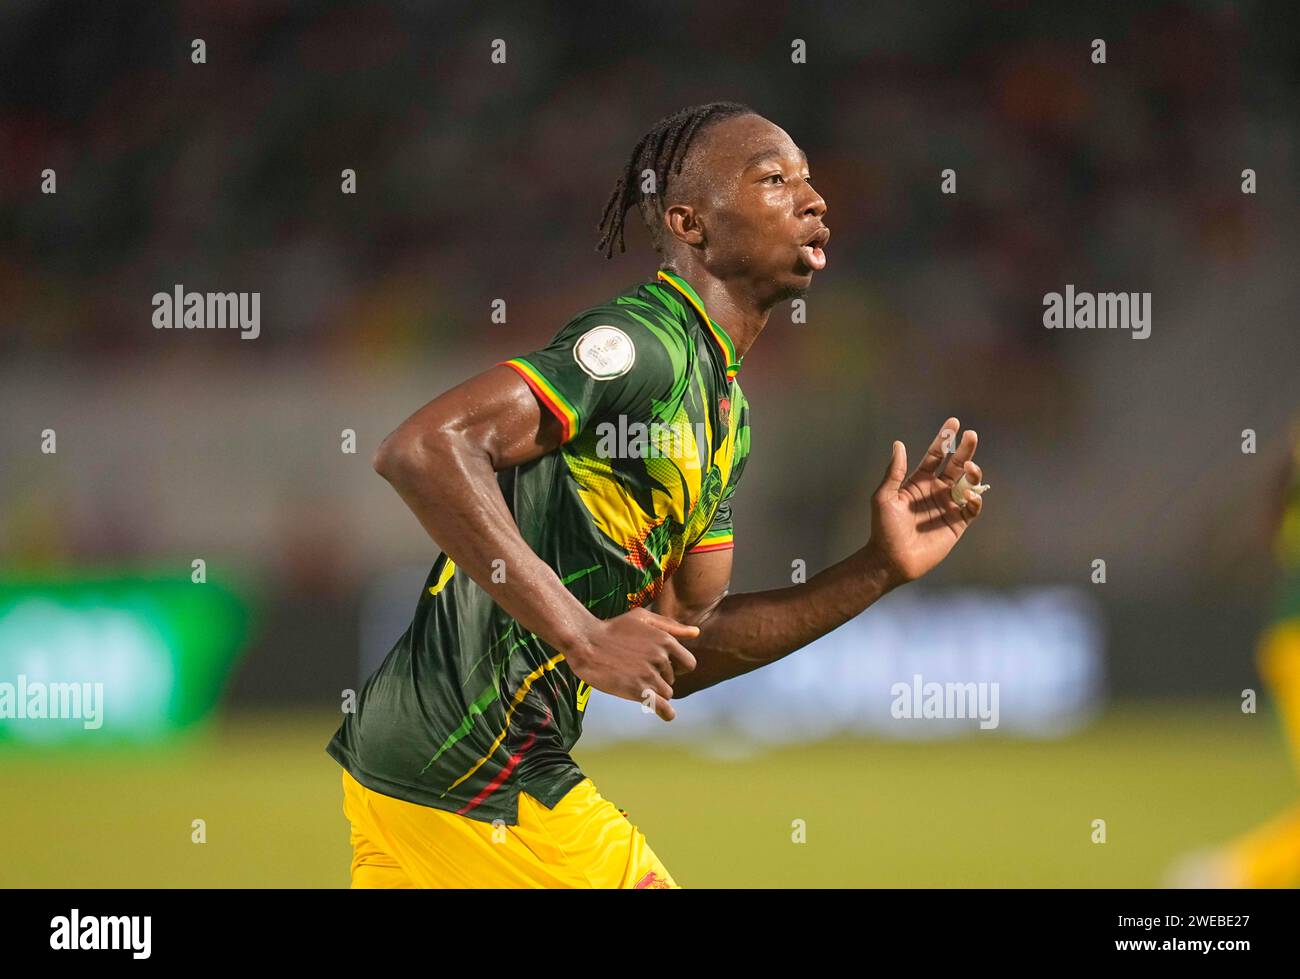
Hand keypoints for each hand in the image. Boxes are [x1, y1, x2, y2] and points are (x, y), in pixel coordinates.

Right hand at [565, 607, 698, 720]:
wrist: (586, 642)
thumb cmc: (613, 628)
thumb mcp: (642, 617)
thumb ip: (671, 625)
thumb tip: (696, 633)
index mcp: (665, 640)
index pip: (688, 663)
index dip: (677, 667)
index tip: (662, 668)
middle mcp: (661, 657)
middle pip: (673, 679)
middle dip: (660, 678)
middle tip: (638, 672)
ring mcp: (650, 675)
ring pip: (666, 693)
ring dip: (655, 692)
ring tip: (636, 684)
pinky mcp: (638, 690)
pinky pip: (662, 707)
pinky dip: (666, 713)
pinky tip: (666, 715)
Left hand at [867, 417, 986, 586]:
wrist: (891, 559)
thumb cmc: (884, 528)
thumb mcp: (884, 497)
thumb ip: (894, 472)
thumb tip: (898, 444)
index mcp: (919, 482)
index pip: (935, 455)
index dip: (944, 439)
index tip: (953, 422)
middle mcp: (936, 491)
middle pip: (955, 465)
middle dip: (965, 450)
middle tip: (972, 435)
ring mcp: (948, 506)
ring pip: (967, 484)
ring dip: (972, 473)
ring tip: (970, 467)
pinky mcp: (957, 524)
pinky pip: (972, 509)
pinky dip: (975, 500)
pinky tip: (971, 495)